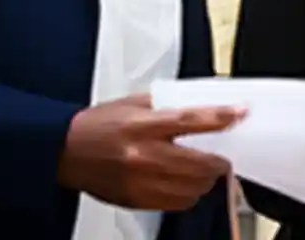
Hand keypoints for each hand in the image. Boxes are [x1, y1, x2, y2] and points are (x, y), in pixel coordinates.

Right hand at [57, 93, 245, 210]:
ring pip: (192, 187)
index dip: (221, 117)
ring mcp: (140, 181)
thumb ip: (168, 103)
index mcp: (143, 125)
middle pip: (198, 163)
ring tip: (205, 171)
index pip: (191, 120)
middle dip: (219, 160)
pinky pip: (176, 203)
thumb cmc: (97, 125)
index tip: (240, 114)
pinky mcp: (136, 199)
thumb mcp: (134, 103)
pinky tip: (186, 184)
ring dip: (206, 179)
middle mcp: (143, 155)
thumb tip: (202, 102)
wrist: (64, 151)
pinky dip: (189, 194)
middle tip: (223, 155)